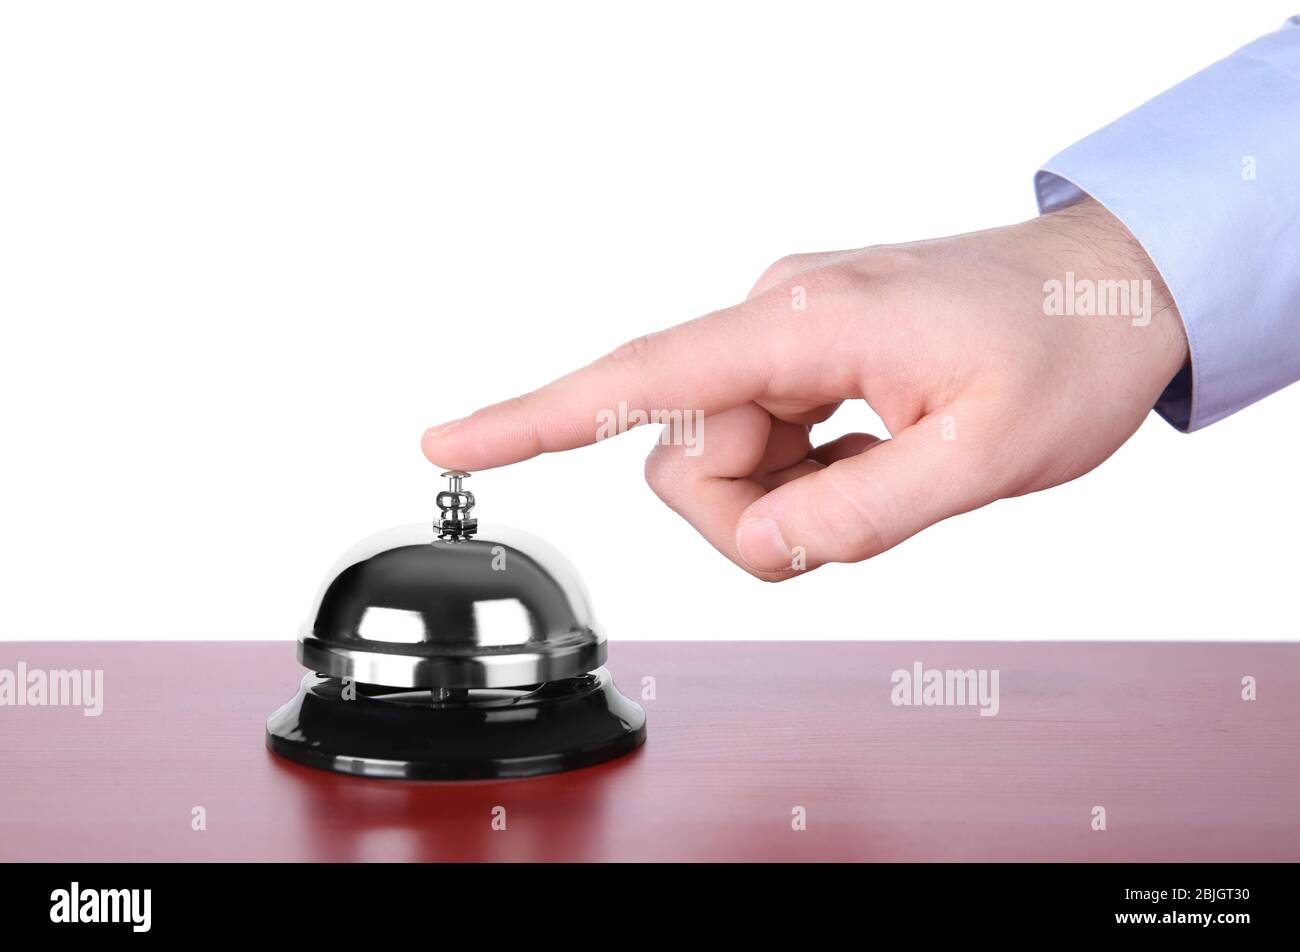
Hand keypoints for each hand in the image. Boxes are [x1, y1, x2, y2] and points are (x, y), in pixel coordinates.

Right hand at [422, 199, 1187, 579]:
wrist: (1117, 291)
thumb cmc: (1064, 349)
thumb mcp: (984, 456)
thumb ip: (859, 514)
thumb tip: (761, 543)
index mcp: (804, 322)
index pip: (640, 375)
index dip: (533, 418)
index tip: (448, 443)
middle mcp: (774, 320)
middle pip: (689, 461)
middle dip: (762, 517)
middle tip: (869, 503)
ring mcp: (785, 340)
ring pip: (725, 466)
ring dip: (795, 501)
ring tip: (889, 469)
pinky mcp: (802, 361)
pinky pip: (763, 451)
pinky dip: (813, 481)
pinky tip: (881, 454)